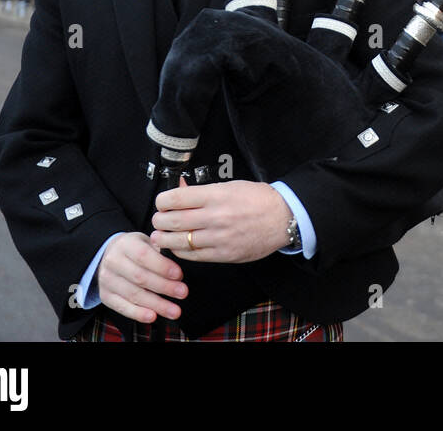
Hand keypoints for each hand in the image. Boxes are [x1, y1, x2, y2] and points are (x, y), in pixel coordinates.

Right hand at [95, 232, 186, 323]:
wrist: (109, 255)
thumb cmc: (136, 249)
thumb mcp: (147, 242)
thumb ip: (160, 250)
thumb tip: (176, 266)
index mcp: (125, 244)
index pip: (143, 255)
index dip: (162, 266)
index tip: (179, 275)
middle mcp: (113, 261)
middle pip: (140, 277)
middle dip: (164, 287)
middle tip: (183, 293)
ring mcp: (107, 280)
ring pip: (133, 294)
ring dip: (156, 304)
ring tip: (175, 311)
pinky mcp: (105, 296)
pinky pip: (122, 307)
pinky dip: (138, 313)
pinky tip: (153, 316)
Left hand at [151, 179, 292, 263]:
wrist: (283, 217)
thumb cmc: (258, 199)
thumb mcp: (230, 186)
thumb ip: (203, 191)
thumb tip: (179, 190)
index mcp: (216, 195)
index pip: (176, 199)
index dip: (162, 202)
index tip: (161, 203)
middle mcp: (215, 216)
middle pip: (173, 221)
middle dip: (160, 221)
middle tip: (158, 220)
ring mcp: (219, 237)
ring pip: (179, 241)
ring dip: (164, 239)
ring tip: (160, 236)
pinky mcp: (223, 254)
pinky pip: (193, 255)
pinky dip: (180, 251)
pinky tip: (178, 246)